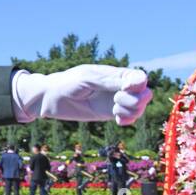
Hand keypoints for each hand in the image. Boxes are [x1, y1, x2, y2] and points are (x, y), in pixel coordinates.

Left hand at [12, 65, 151, 124]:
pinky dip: (128, 120)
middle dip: (136, 100)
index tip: (126, 88)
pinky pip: (129, 118)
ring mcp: (115, 101)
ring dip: (132, 111)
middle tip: (116, 101)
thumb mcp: (87, 79)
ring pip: (139, 107)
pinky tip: (117, 120)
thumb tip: (133, 84)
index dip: (139, 84)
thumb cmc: (67, 83)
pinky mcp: (110, 114)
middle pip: (145, 94)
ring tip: (115, 110)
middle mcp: (119, 87)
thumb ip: (109, 82)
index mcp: (115, 74)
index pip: (140, 77)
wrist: (51, 99)